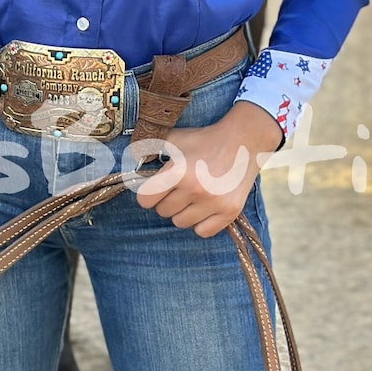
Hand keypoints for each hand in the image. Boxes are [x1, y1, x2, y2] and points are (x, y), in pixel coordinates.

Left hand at [133, 101, 281, 237]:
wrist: (242, 142)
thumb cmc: (203, 140)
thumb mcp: (173, 139)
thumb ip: (148, 150)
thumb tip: (128, 162)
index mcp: (178, 170)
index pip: (145, 199)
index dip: (148, 193)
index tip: (154, 188)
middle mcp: (195, 188)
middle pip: (163, 212)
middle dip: (166, 200)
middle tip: (178, 187)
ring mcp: (213, 202)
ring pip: (181, 223)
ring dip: (182, 211)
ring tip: (192, 194)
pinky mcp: (229, 212)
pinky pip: (202, 232)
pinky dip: (200, 222)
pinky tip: (204, 206)